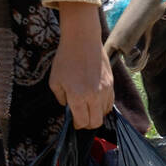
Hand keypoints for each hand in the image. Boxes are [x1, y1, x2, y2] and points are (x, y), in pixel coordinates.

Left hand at [49, 5, 113, 128]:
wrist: (82, 39)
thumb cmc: (65, 59)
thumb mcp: (54, 81)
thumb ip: (61, 98)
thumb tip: (68, 106)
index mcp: (78, 96)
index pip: (82, 121)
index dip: (77, 125)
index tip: (74, 122)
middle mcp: (94, 95)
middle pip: (96, 122)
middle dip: (88, 124)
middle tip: (81, 118)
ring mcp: (105, 89)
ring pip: (105, 112)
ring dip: (96, 113)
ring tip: (88, 107)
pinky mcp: (111, 82)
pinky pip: (110, 101)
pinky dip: (103, 105)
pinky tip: (96, 99)